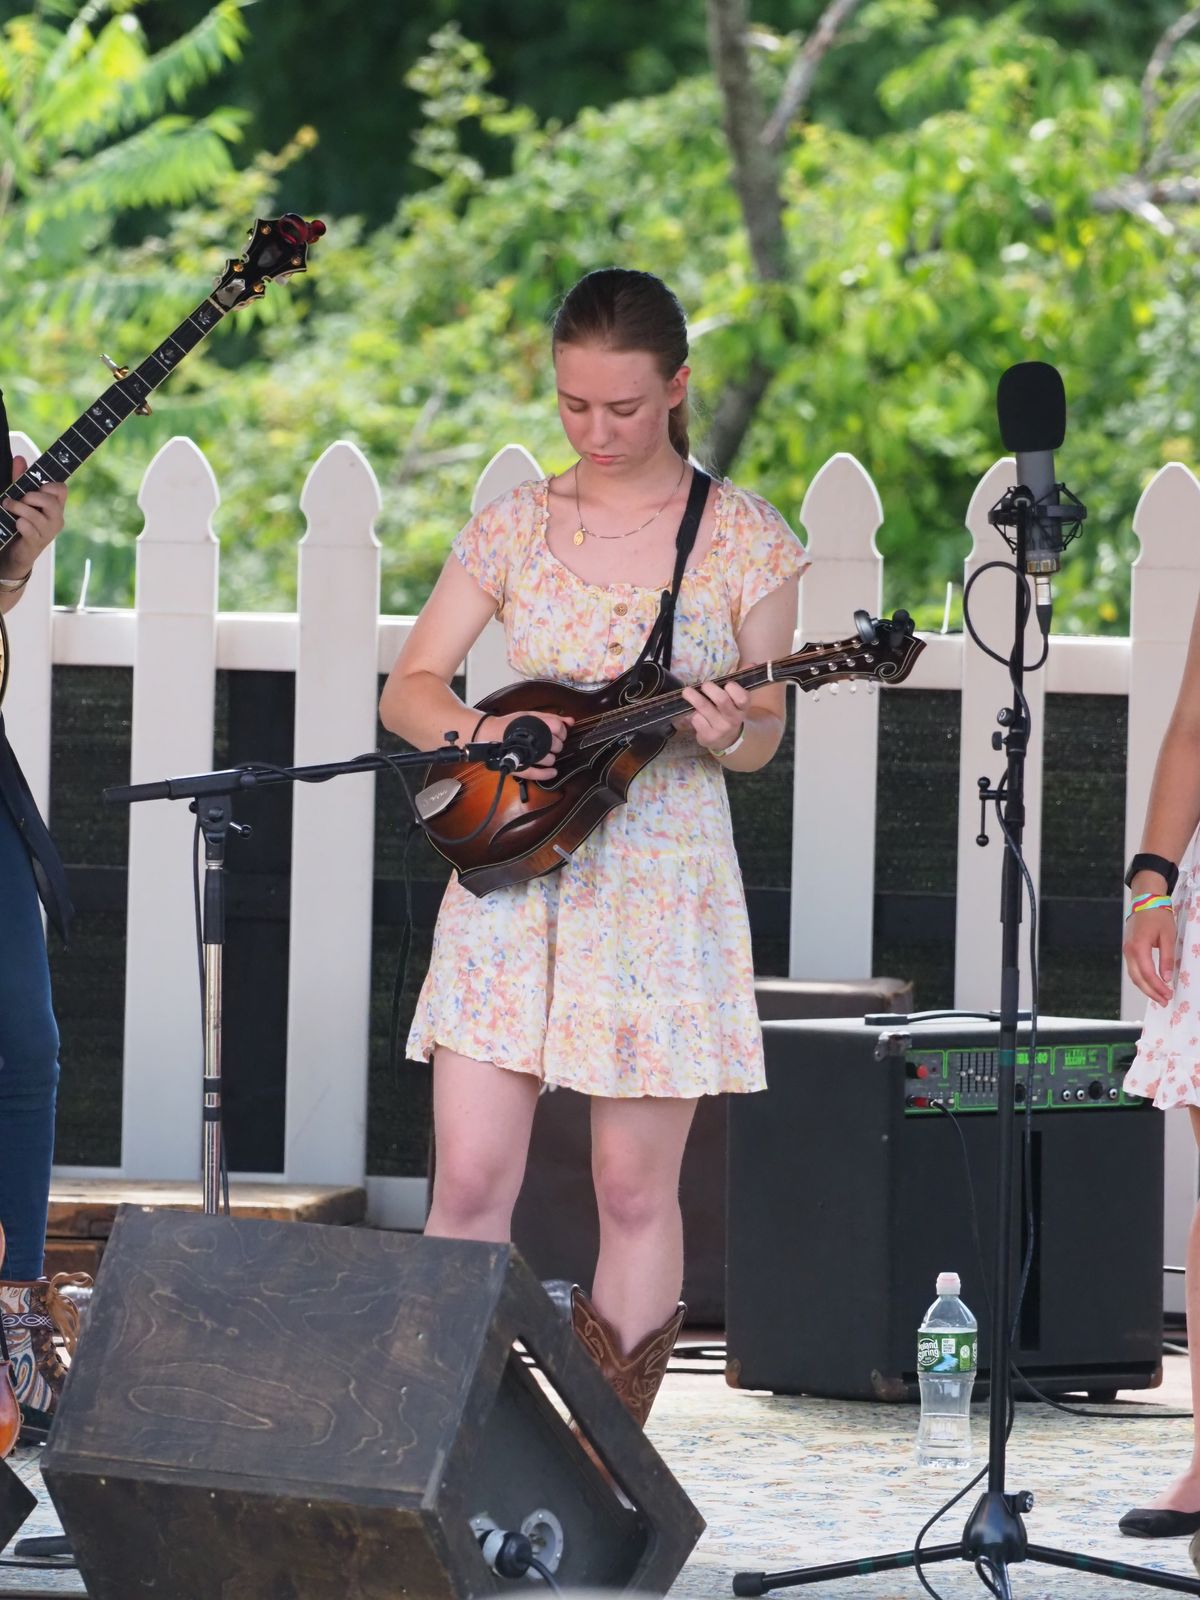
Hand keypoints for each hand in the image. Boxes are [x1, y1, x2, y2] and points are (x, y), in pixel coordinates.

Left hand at [0, 456, 67, 582]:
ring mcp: (48, 532)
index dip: (48, 485)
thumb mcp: (22, 499)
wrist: (17, 552)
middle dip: (30, 496)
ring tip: (8, 507)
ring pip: (35, 514)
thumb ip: (21, 479)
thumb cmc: (22, 522)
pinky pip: (27, 527)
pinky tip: (16, 525)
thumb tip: (19, 458)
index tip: (36, 488)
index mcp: (56, 506)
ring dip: (17, 508)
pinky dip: (18, 523)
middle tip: (20, 499)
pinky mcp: (37, 542)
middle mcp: (56, 519)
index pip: (61, 489)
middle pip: (49, 500)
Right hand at [476, 711, 573, 778]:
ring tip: (545, 754)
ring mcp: (525, 755)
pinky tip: (553, 772)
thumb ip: (551, 718)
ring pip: (549, 759)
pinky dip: (547, 774)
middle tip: (550, 743)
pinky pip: (536, 774)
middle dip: (556, 744)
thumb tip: (571, 721)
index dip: (562, 731)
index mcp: (534, 725)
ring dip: (551, 758)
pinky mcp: (519, 767)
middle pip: (556, 744)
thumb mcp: (530, 715)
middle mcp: (531, 740)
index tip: (559, 734)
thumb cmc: (509, 724)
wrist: (488, 734)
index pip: (558, 727)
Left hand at [680, 678, 750, 753]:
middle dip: (710, 689)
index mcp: (743, 707)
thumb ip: (741, 680)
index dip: (734, 689)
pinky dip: (692, 713)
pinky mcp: (708, 736)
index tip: (727, 684)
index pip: (743, 698)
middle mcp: (733, 719)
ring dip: (694, 698)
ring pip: (705, 708)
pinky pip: (696, 719)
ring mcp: (721, 729)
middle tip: (704, 685)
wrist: (727, 740)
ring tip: (687, 692)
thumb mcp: (738, 699)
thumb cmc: (730, 712)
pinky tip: (695, 713)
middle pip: (722, 700)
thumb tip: (752, 663)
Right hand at [1123, 907, 1175, 1005]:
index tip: (1168, 994)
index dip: (1158, 986)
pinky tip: (1151, 984)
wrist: (1145, 901)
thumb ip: (1167, 958)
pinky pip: (1133, 969)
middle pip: (1137, 978)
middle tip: (1164, 1001)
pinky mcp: (1129, 950)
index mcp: (1139, 947)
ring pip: (1134, 976)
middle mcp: (1129, 951)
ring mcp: (1127, 951)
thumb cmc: (1158, 916)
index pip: (1147, 973)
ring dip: (1146, 988)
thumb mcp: (1168, 936)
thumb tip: (1166, 977)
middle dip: (1151, 992)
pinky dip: (1142, 979)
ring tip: (1159, 996)